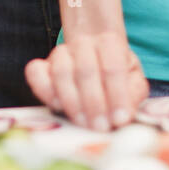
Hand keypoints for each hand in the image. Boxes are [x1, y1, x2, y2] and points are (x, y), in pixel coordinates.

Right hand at [25, 31, 148, 131]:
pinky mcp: (41, 67)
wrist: (94, 58)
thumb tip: (123, 116)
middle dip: (94, 102)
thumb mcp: (132, 81)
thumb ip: (133, 94)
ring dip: (72, 101)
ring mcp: (59, 53)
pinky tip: (57, 106)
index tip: (120, 119)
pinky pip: (35, 74)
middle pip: (86, 69)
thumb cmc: (116, 76)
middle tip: (100, 126)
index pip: (113, 66)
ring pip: (61, 72)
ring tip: (83, 122)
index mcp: (109, 42)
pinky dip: (44, 90)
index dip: (117, 94)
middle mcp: (82, 43)